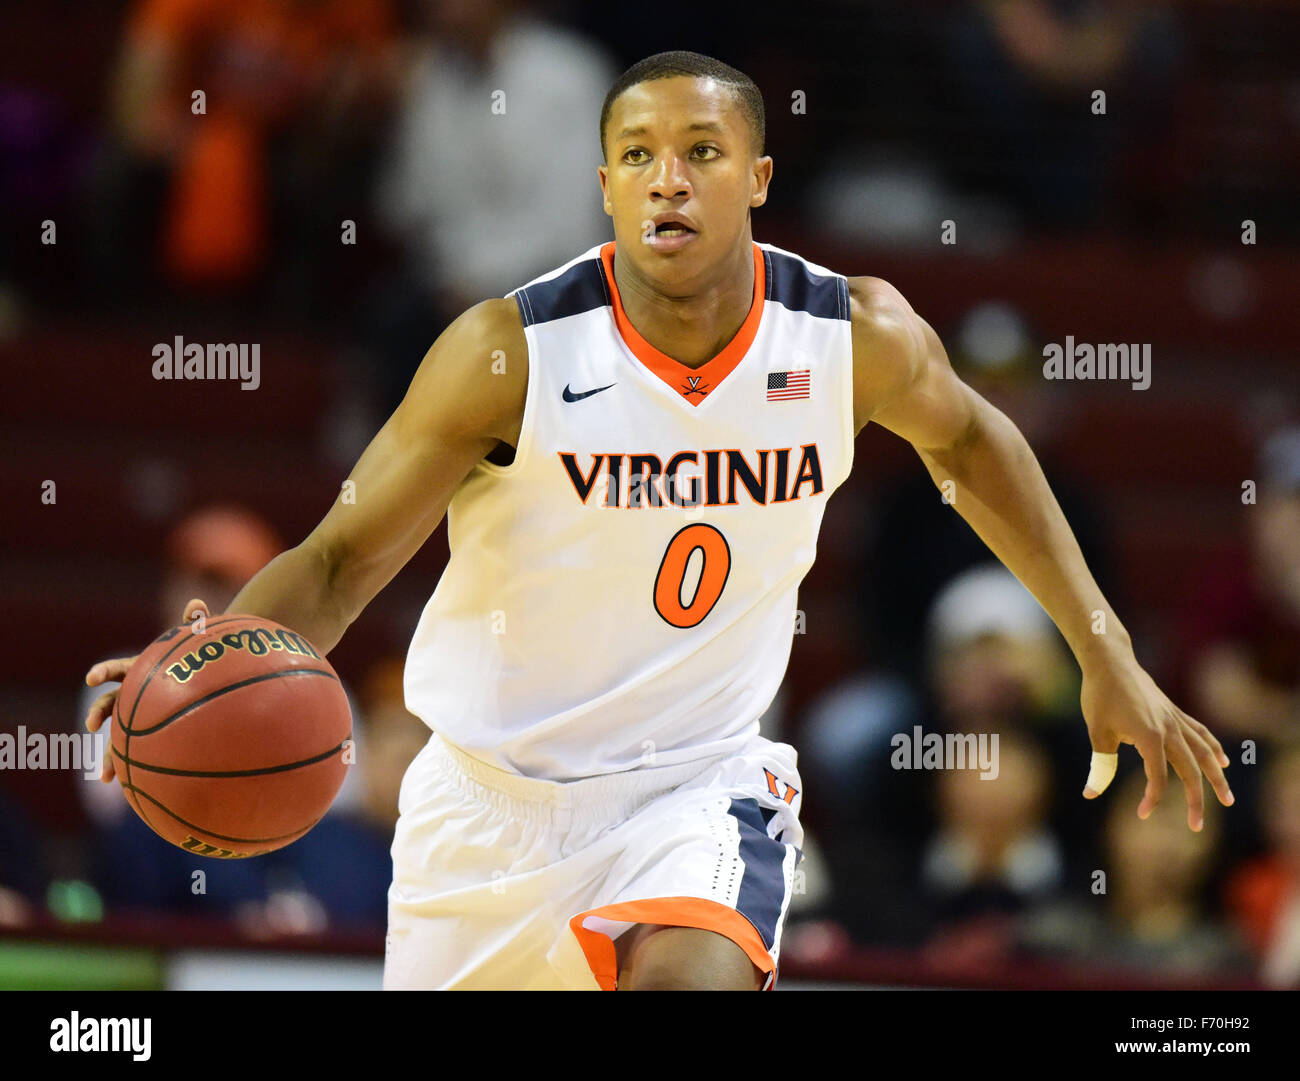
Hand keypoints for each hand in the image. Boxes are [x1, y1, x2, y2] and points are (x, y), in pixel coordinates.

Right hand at [84, 597, 210, 783]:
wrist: (206, 676)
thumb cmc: (201, 657)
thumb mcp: (198, 640)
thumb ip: (195, 623)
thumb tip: (197, 603)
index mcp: (141, 670)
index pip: (118, 669)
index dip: (104, 672)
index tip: (92, 679)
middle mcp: (136, 694)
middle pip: (111, 705)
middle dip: (99, 715)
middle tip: (90, 725)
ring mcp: (142, 716)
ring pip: (121, 737)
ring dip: (112, 757)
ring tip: (108, 777)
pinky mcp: (155, 735)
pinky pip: (145, 753)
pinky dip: (139, 770)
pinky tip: (137, 791)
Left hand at [1080, 655, 1232, 831]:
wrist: (1111, 662)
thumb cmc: (1100, 696)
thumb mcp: (1097, 732)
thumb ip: (1100, 765)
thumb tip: (1090, 794)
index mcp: (1149, 736)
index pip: (1158, 776)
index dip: (1152, 798)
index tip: (1142, 814)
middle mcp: (1169, 729)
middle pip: (1190, 770)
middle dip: (1196, 800)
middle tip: (1197, 827)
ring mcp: (1175, 719)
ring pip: (1203, 753)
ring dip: (1216, 777)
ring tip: (1227, 799)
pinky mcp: (1174, 712)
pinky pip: (1200, 734)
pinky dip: (1213, 748)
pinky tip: (1222, 761)